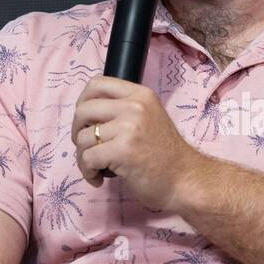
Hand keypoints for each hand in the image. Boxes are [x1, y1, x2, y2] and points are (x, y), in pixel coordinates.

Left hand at [71, 75, 207, 211]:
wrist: (185, 180)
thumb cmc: (164, 155)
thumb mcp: (149, 118)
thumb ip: (124, 110)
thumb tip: (87, 115)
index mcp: (140, 95)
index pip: (97, 84)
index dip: (83, 102)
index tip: (87, 121)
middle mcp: (134, 107)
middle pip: (83, 110)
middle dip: (78, 132)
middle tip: (88, 147)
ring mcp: (129, 128)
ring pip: (83, 138)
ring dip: (83, 157)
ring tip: (97, 168)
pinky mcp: (123, 151)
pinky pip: (87, 158)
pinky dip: (88, 172)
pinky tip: (98, 178)